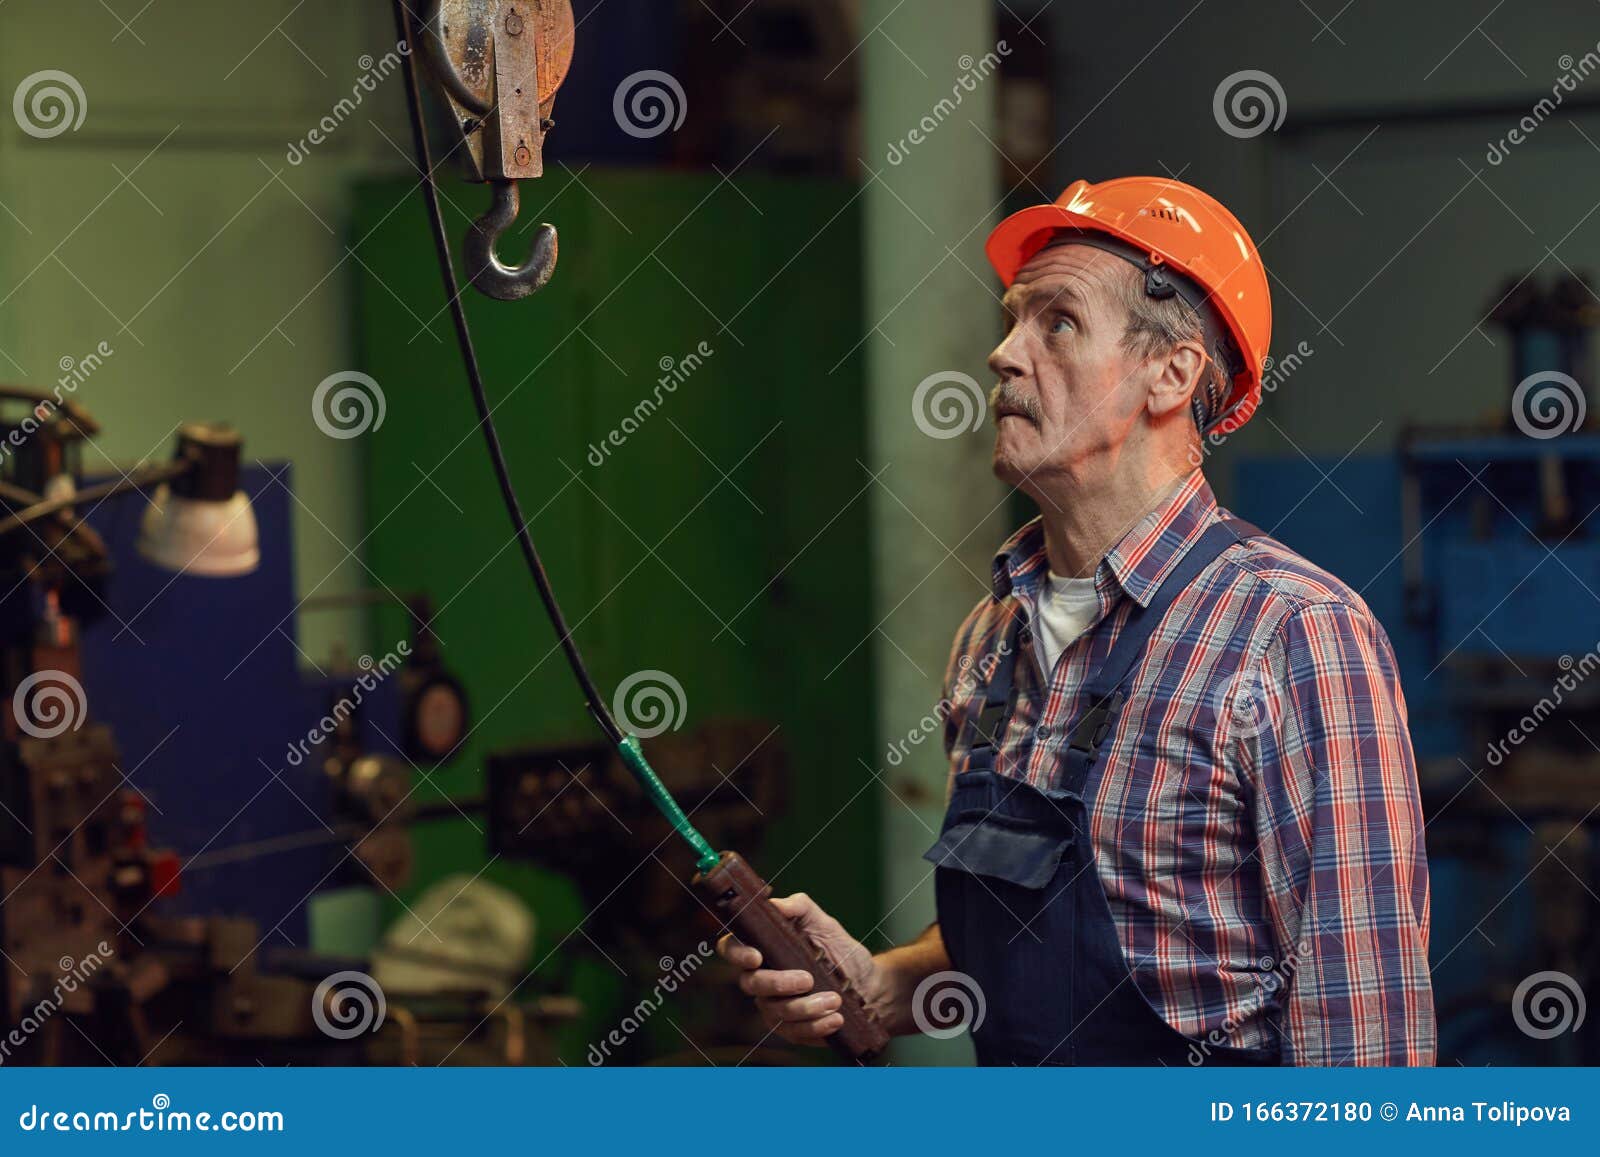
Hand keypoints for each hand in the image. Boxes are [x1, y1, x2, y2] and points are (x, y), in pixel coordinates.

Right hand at [716, 892, 878, 1046]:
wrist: (867, 982)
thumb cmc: (839, 949)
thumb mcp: (822, 922)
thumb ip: (798, 908)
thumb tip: (775, 904)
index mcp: (762, 949)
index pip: (732, 948)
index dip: (737, 953)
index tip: (757, 956)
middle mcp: (761, 979)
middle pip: (751, 984)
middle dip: (779, 983)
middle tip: (808, 979)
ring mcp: (773, 1007)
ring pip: (777, 1012)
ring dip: (807, 1007)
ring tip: (835, 1000)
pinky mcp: (791, 1030)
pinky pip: (795, 1033)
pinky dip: (816, 1027)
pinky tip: (835, 1018)